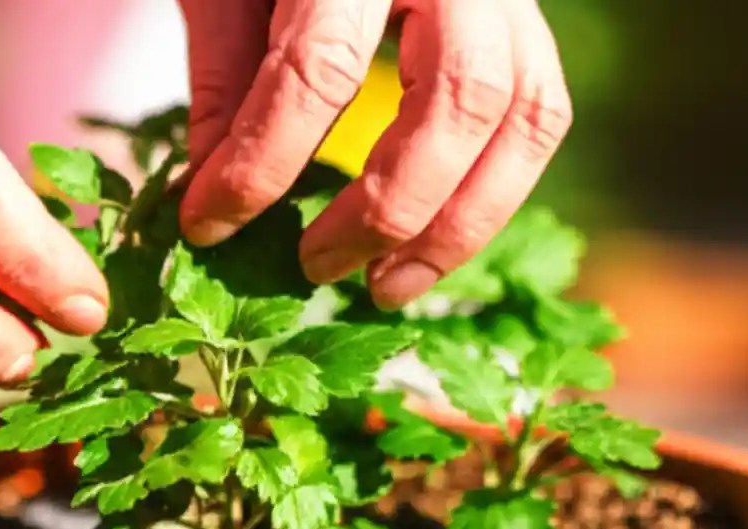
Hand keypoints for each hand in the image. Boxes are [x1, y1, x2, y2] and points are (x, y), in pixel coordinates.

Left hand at [178, 0, 570, 307]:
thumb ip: (227, 73)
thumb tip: (215, 189)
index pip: (319, 65)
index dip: (260, 161)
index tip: (208, 223)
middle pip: (457, 100)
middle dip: (384, 207)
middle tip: (312, 266)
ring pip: (525, 117)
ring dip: (459, 223)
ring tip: (386, 284)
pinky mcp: (528, 17)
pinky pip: (539, 114)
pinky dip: (492, 190)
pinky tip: (431, 236)